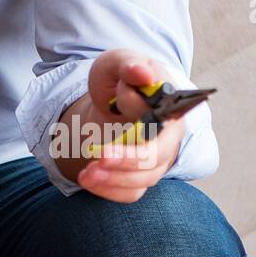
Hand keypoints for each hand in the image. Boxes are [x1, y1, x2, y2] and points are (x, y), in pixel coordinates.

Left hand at [73, 49, 184, 203]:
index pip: (167, 120)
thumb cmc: (118, 80)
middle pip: (158, 156)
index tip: (120, 105)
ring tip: (86, 173)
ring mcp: (156, 160)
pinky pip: (130, 192)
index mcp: (169, 107)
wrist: (108, 102)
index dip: (146, 120)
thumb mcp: (116, 64)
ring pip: (144, 179)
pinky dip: (108, 190)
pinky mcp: (140, 177)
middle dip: (129, 160)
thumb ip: (128, 65)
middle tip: (99, 157)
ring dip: (114, 179)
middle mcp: (168, 137)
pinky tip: (88, 180)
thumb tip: (143, 73)